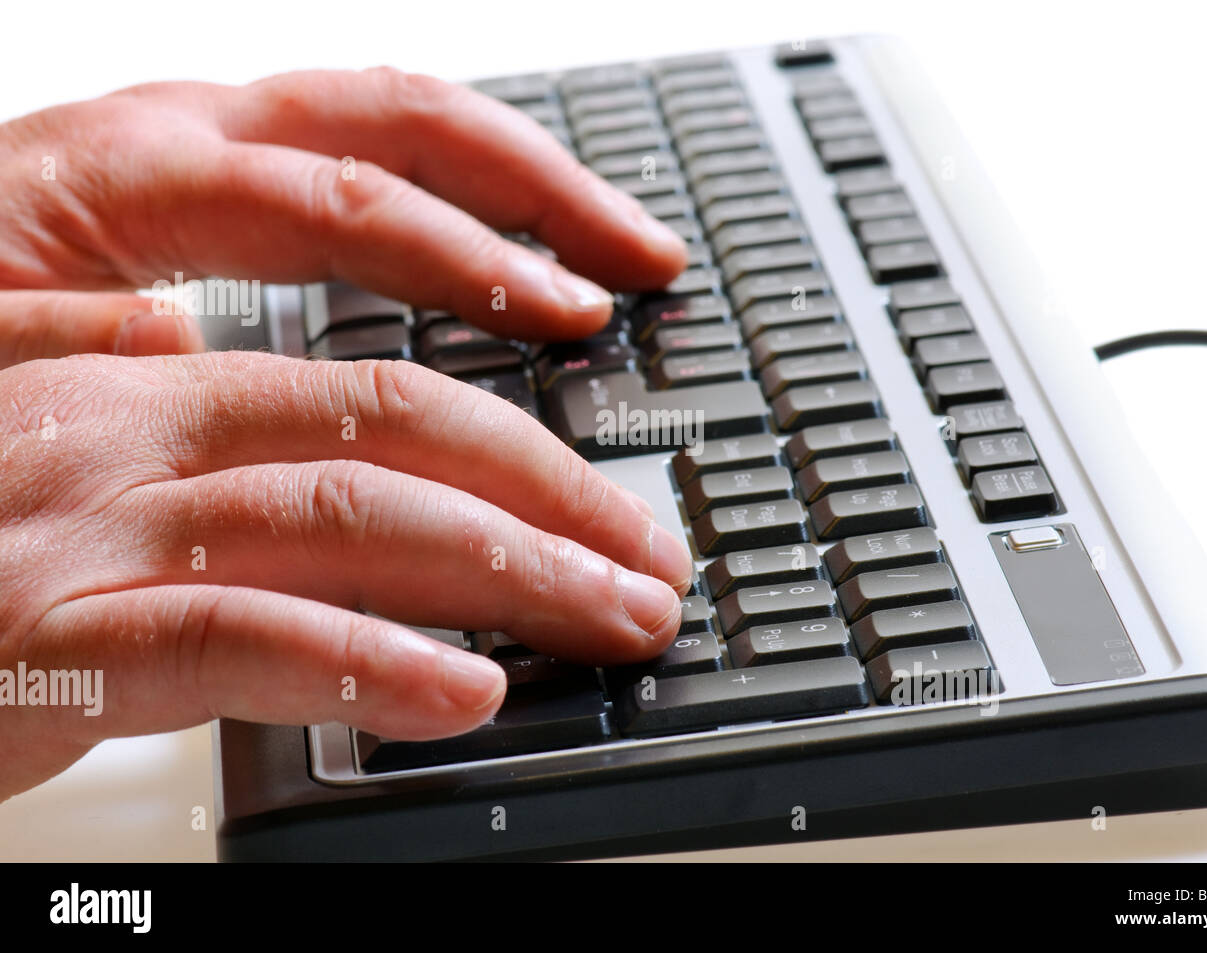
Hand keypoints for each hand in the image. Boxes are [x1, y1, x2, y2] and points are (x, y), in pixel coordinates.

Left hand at [0, 67, 686, 365]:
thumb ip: (54, 349)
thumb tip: (173, 341)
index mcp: (132, 174)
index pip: (346, 201)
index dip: (474, 257)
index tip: (573, 315)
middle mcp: (187, 135)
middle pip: (406, 123)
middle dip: (544, 187)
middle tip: (644, 258)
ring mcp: (207, 146)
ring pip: (398, 125)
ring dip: (521, 182)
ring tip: (613, 250)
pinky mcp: (210, 176)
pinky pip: (361, 164)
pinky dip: (451, 204)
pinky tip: (499, 258)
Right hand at [0, 351, 693, 799]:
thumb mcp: (44, 443)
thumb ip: (124, 378)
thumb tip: (184, 324)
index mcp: (142, 368)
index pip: (382, 378)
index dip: (524, 434)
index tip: (618, 493)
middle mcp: (124, 419)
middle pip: (397, 430)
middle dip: (556, 499)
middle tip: (654, 567)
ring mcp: (83, 523)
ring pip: (346, 516)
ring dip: (510, 573)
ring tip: (616, 622)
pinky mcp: (39, 638)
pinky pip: (237, 637)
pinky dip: (365, 663)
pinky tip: (465, 694)